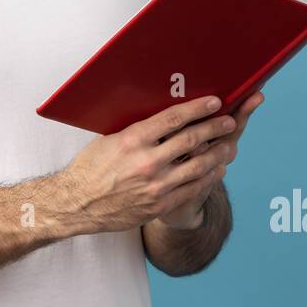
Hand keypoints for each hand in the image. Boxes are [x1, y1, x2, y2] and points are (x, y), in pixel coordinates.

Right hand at [54, 94, 245, 233]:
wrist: (77, 204)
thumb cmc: (90, 168)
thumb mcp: (108, 140)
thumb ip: (136, 129)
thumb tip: (160, 115)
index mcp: (133, 140)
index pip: (173, 119)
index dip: (198, 109)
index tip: (214, 102)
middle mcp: (147, 161)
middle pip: (191, 140)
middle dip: (214, 128)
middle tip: (228, 121)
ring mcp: (156, 185)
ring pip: (198, 166)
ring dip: (217, 153)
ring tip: (229, 145)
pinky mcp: (159, 204)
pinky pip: (192, 189)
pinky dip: (208, 178)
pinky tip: (216, 170)